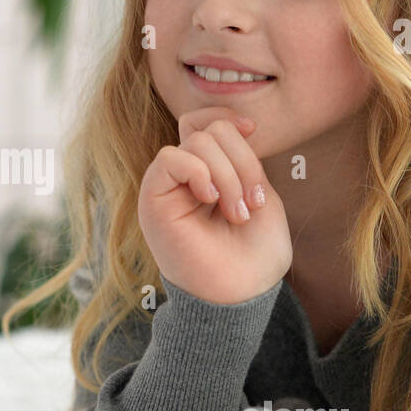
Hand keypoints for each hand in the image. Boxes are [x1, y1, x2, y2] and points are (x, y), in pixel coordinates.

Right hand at [138, 107, 291, 304]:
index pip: (204, 123)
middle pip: (207, 130)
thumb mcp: (258, 192)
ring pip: (194, 141)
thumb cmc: (255, 254)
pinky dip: (198, 172)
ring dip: (228, 174)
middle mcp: (183, 179)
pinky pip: (170, 159)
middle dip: (241, 160)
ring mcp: (167, 188)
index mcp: (208, 174)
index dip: (227, 117)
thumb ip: (243, 158)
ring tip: (237, 213)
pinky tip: (211, 200)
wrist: (243, 293)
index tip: (253, 131)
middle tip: (252, 203)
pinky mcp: (152, 200)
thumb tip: (234, 126)